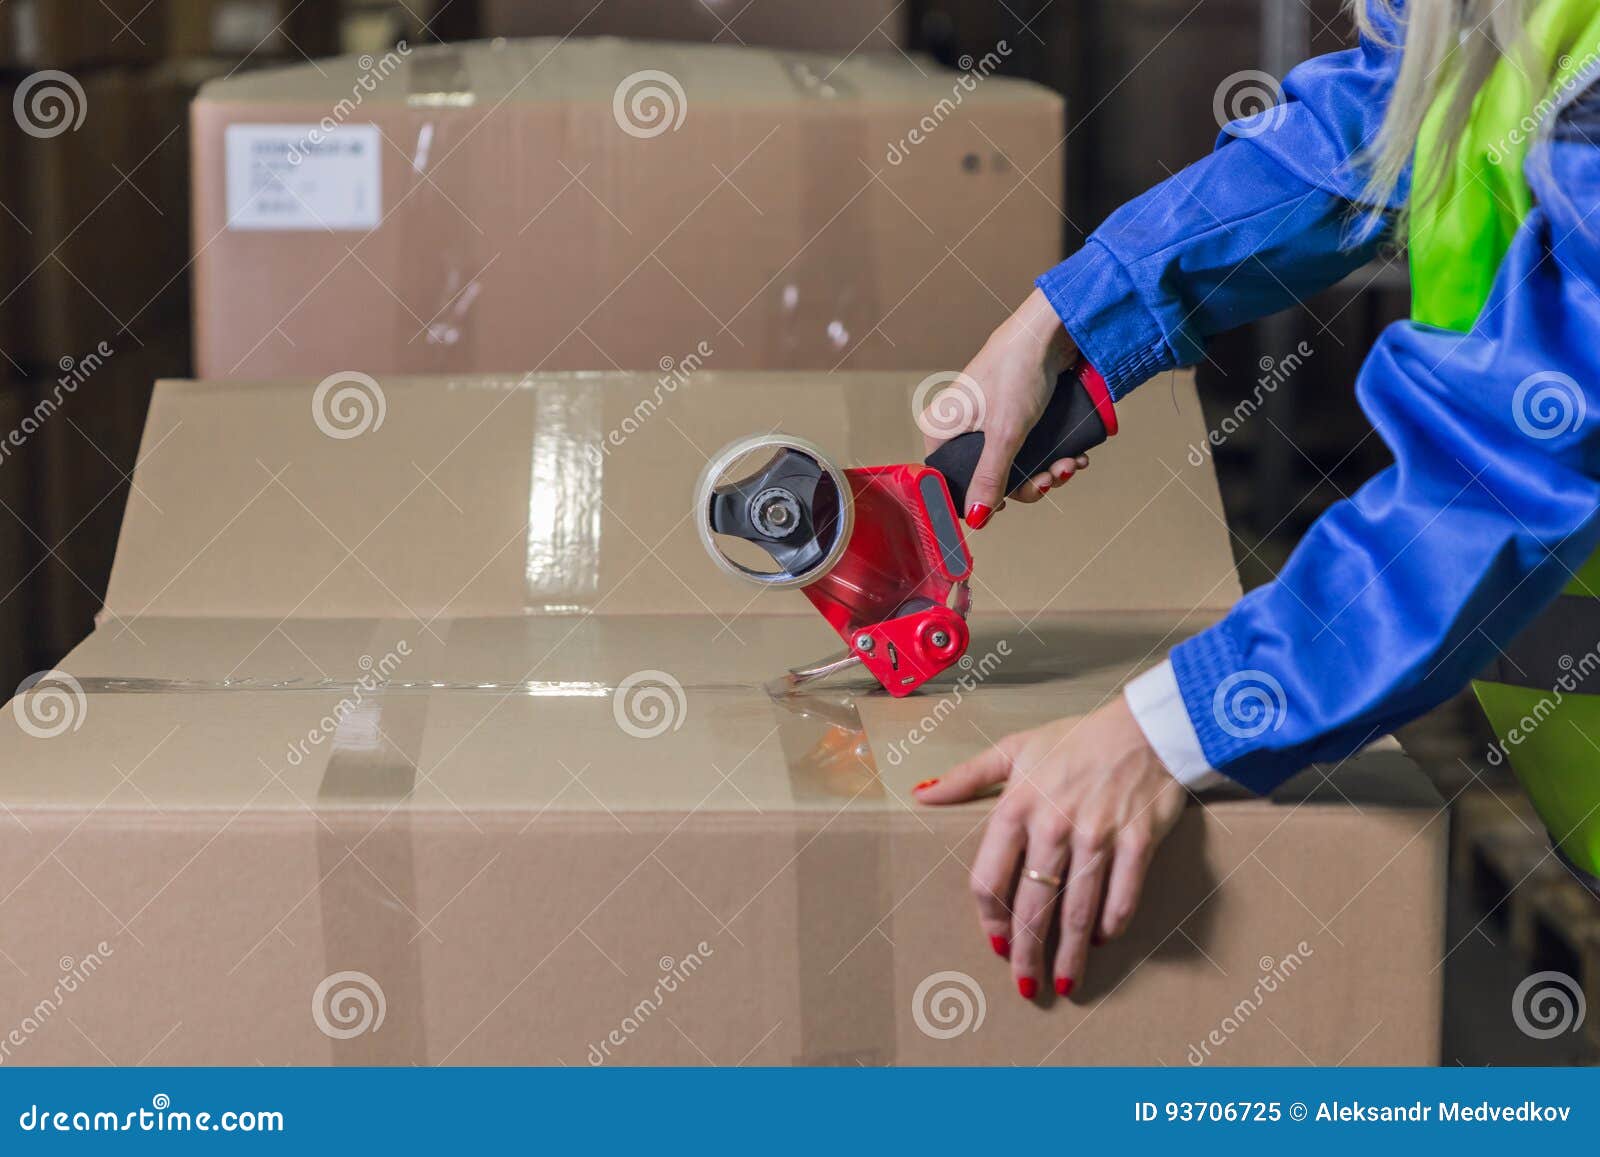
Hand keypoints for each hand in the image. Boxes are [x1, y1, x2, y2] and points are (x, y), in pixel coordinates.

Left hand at [914, 698, 1186, 998]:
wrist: (1144, 726)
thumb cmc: (1075, 740)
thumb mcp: (1014, 749)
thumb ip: (966, 777)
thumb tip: (922, 794)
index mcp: (1016, 807)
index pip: (989, 879)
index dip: (988, 918)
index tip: (993, 943)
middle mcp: (1054, 827)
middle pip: (1032, 907)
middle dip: (1027, 954)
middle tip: (1025, 988)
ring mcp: (1097, 837)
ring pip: (1077, 911)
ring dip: (1069, 954)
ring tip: (1064, 985)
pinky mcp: (1137, 843)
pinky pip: (1122, 896)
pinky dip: (1112, 924)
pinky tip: (1102, 941)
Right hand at [924, 287, 1088, 527]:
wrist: (1052, 329)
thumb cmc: (1017, 368)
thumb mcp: (1005, 433)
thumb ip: (990, 477)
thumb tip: (978, 518)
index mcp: (940, 428)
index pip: (950, 479)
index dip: (980, 497)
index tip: (1010, 504)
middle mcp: (961, 425)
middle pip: (989, 476)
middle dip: (1028, 483)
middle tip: (1051, 480)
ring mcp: (988, 419)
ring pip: (1014, 463)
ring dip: (1047, 471)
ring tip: (1069, 465)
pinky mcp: (1014, 413)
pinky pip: (1029, 447)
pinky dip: (1052, 455)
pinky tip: (1074, 455)